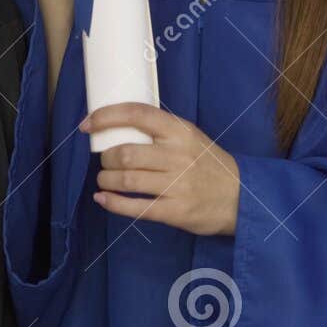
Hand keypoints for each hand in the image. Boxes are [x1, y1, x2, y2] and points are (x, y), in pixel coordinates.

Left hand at [83, 103, 240, 235]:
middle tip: (105, 162)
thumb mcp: (190, 137)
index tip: (87, 124)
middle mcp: (177, 155)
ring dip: (106, 180)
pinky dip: (113, 204)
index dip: (107, 116)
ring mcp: (177, 185)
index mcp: (180, 131)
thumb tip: (118, 126)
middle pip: (126, 153)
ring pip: (127, 180)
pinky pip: (136, 207)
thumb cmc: (208, 164)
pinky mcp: (175, 211)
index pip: (137, 114)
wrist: (240, 197)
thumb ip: (161, 131)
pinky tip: (102, 200)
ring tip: (105, 180)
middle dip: (106, 158)